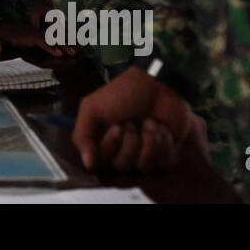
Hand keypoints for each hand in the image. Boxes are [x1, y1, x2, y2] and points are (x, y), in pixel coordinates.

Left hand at [0, 21, 74, 57]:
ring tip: (76, 51)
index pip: (38, 38)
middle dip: (62, 43)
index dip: (49, 45)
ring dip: (64, 42)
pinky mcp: (34, 36)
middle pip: (50, 35)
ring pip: (52, 35)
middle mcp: (30, 31)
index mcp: (21, 33)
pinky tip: (69, 49)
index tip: (58, 53)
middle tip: (74, 53)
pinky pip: (50, 38)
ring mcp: (33, 32)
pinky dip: (60, 43)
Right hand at [73, 67, 202, 172]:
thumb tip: (87, 164)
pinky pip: (163, 161)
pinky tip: (161, 127)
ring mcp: (146, 154)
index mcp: (105, 142)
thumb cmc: (123, 93)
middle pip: (122, 166)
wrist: (156, 83)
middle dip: (129, 142)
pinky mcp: (167, 153)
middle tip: (133, 123)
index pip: (101, 163)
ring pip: (143, 166)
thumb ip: (82, 136)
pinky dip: (162, 141)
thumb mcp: (92, 107)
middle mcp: (124, 151)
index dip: (109, 147)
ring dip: (147, 140)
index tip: (117, 127)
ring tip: (150, 122)